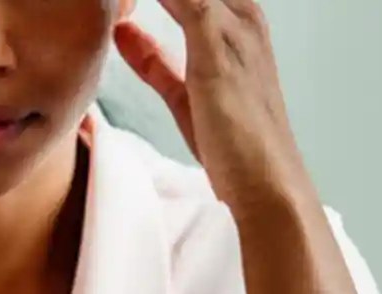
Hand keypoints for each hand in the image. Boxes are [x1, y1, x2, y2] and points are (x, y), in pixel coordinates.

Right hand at [114, 0, 314, 216]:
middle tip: (122, 3)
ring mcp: (211, 64)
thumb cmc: (246, 127)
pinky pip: (164, 61)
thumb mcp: (216, 55)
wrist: (262, 187)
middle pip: (187, 0)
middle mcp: (230, 31)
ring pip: (176, 20)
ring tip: (119, 7)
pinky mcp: (196, 96)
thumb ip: (193, 8)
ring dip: (154, 8)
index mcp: (239, 15)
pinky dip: (142, 46)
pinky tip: (121, 37)